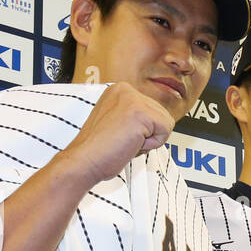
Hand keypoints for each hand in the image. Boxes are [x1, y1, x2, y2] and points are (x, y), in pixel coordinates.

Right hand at [58, 82, 175, 187]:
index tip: (121, 134)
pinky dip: (152, 144)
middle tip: (124, 140)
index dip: (143, 130)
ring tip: (127, 141)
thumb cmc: (99, 149)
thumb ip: (135, 116)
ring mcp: (133, 99)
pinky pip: (166, 131)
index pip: (153, 110)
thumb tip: (155, 122)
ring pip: (165, 123)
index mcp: (120, 90)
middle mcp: (126, 90)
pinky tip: (131, 143)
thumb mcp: (118, 121)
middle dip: (148, 134)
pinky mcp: (141, 113)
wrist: (85, 160)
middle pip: (162, 115)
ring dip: (150, 140)